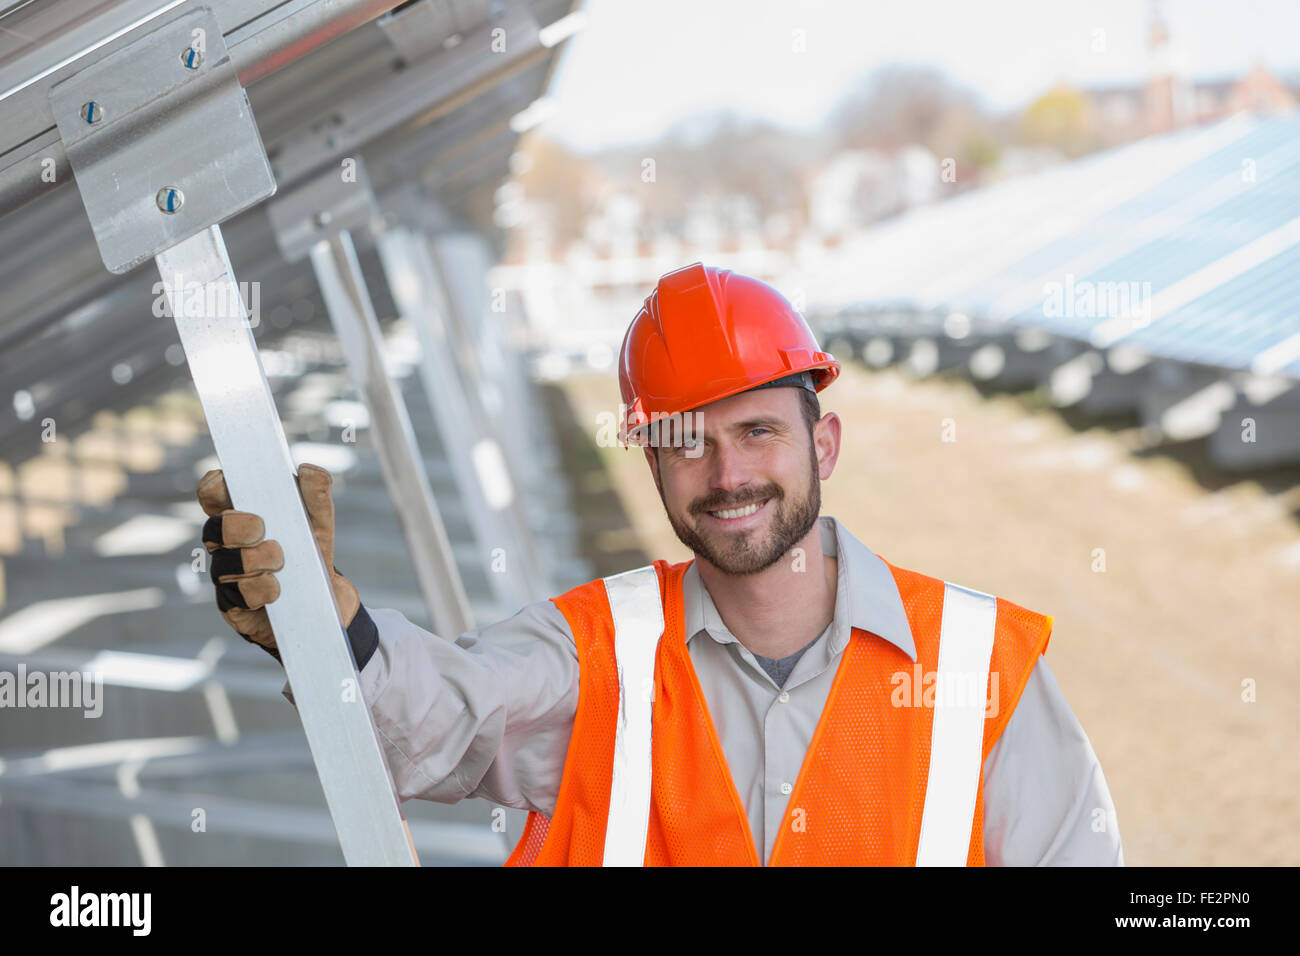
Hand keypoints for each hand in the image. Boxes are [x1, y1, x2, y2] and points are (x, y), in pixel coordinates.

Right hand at [197, 463, 359, 660]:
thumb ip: (317, 497)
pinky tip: (276, 589)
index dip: (214, 487)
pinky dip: (258, 589)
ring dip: (252, 560)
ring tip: (279, 561)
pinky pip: (235, 596)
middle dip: (234, 526)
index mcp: (242, 516)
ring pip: (224, 565)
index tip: (226, 482)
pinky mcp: (233, 605)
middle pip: (212, 529)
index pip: (213, 496)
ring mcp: (228, 575)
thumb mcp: (319, 524)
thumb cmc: (312, 554)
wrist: (326, 599)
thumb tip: (310, 470)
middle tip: (261, 528)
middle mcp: (228, 545)